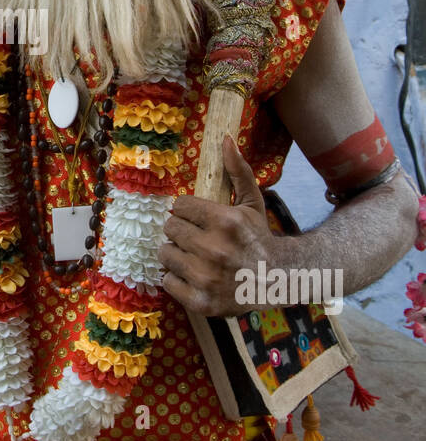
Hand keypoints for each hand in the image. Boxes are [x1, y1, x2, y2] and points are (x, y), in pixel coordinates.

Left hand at [159, 135, 277, 316]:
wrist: (276, 281)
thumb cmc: (258, 238)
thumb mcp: (251, 203)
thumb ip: (237, 171)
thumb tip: (226, 139)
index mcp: (226, 221)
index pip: (179, 206)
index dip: (188, 211)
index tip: (199, 218)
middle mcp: (215, 249)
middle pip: (169, 228)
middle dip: (181, 231)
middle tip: (197, 238)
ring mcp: (206, 277)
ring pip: (165, 254)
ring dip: (176, 254)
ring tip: (194, 256)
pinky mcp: (201, 301)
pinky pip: (167, 281)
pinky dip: (176, 279)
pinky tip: (194, 275)